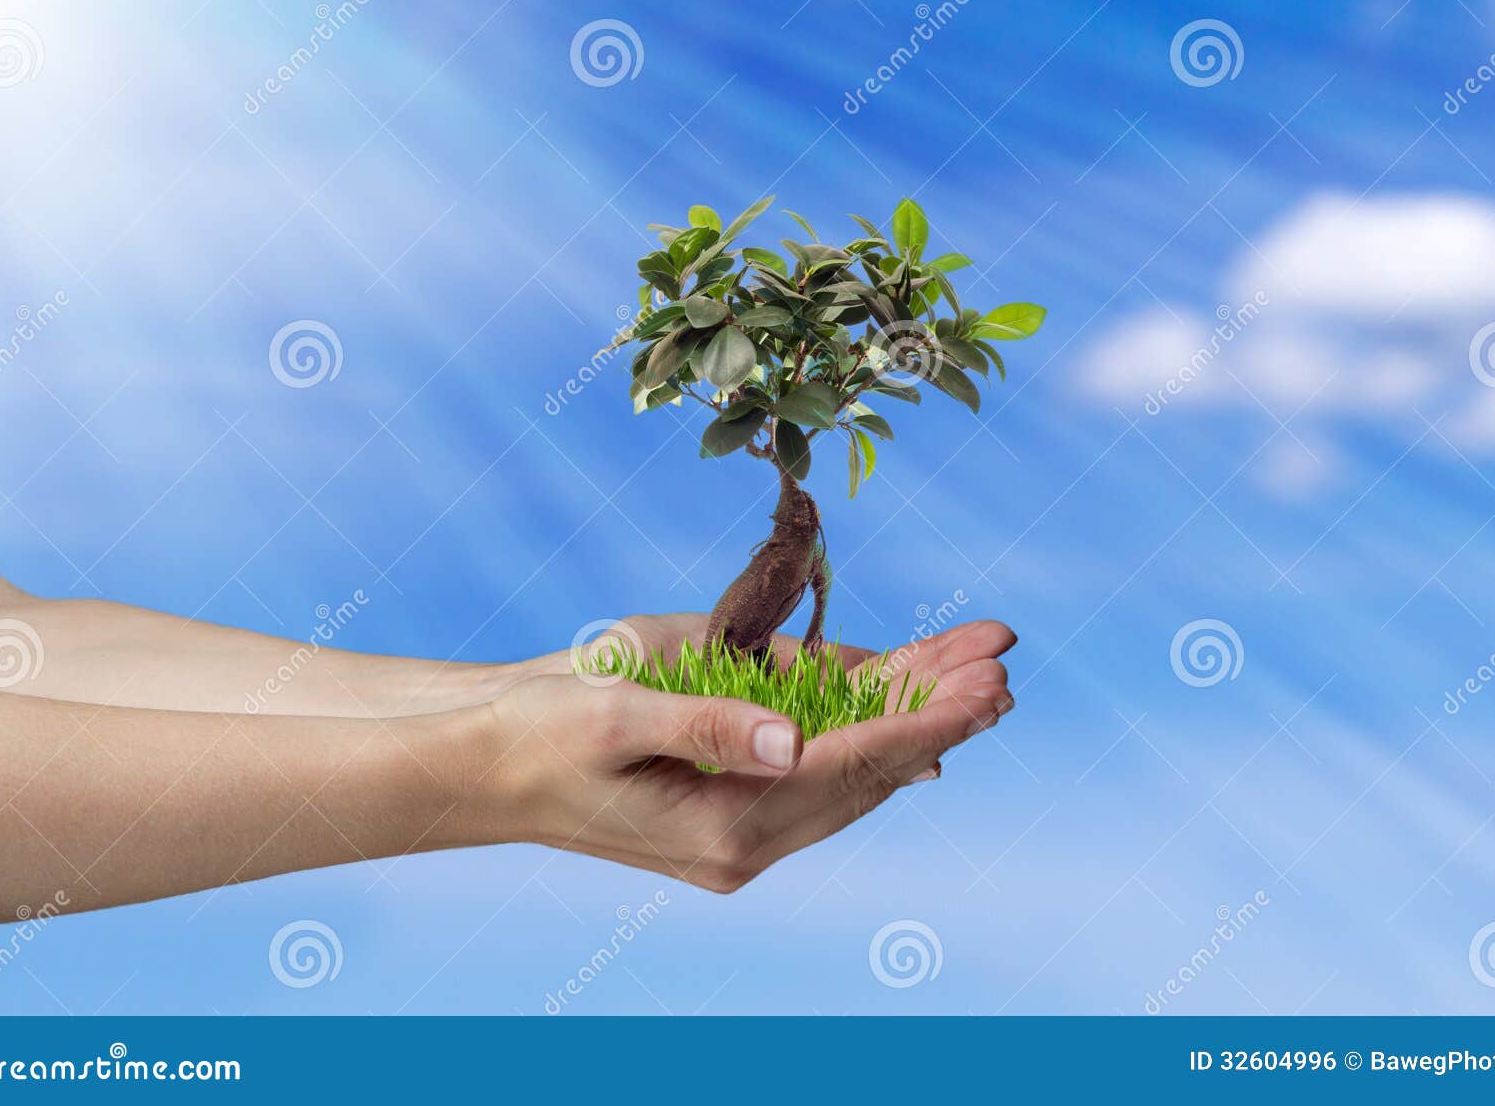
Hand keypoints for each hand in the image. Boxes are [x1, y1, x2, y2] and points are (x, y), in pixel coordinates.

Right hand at [429, 620, 1014, 892]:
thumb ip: (706, 727)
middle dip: (939, 714)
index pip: (847, 770)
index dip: (921, 723)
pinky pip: (821, 750)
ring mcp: (747, 811)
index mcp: (725, 828)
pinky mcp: (737, 781)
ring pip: (855, 761)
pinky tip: (915, 680)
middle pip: (869, 770)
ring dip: (916, 709)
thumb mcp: (615, 720)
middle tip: (1004, 667)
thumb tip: (793, 742)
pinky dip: (870, 712)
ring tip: (984, 663)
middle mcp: (750, 831)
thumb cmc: (541, 736)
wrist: (490, 762)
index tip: (984, 689)